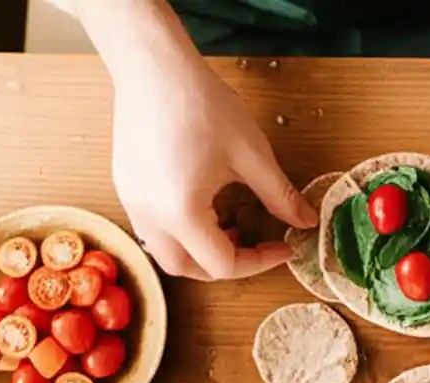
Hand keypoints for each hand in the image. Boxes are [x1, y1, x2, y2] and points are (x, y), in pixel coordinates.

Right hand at [111, 57, 314, 279]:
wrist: (154, 67)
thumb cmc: (202, 105)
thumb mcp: (252, 154)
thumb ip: (279, 195)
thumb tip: (304, 220)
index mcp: (182, 213)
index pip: (223, 264)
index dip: (260, 261)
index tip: (283, 244)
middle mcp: (149, 216)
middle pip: (187, 269)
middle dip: (224, 265)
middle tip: (253, 244)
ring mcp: (131, 202)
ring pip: (166, 252)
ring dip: (199, 251)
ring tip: (227, 224)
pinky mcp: (125, 187)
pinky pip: (152, 227)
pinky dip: (180, 230)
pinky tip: (203, 202)